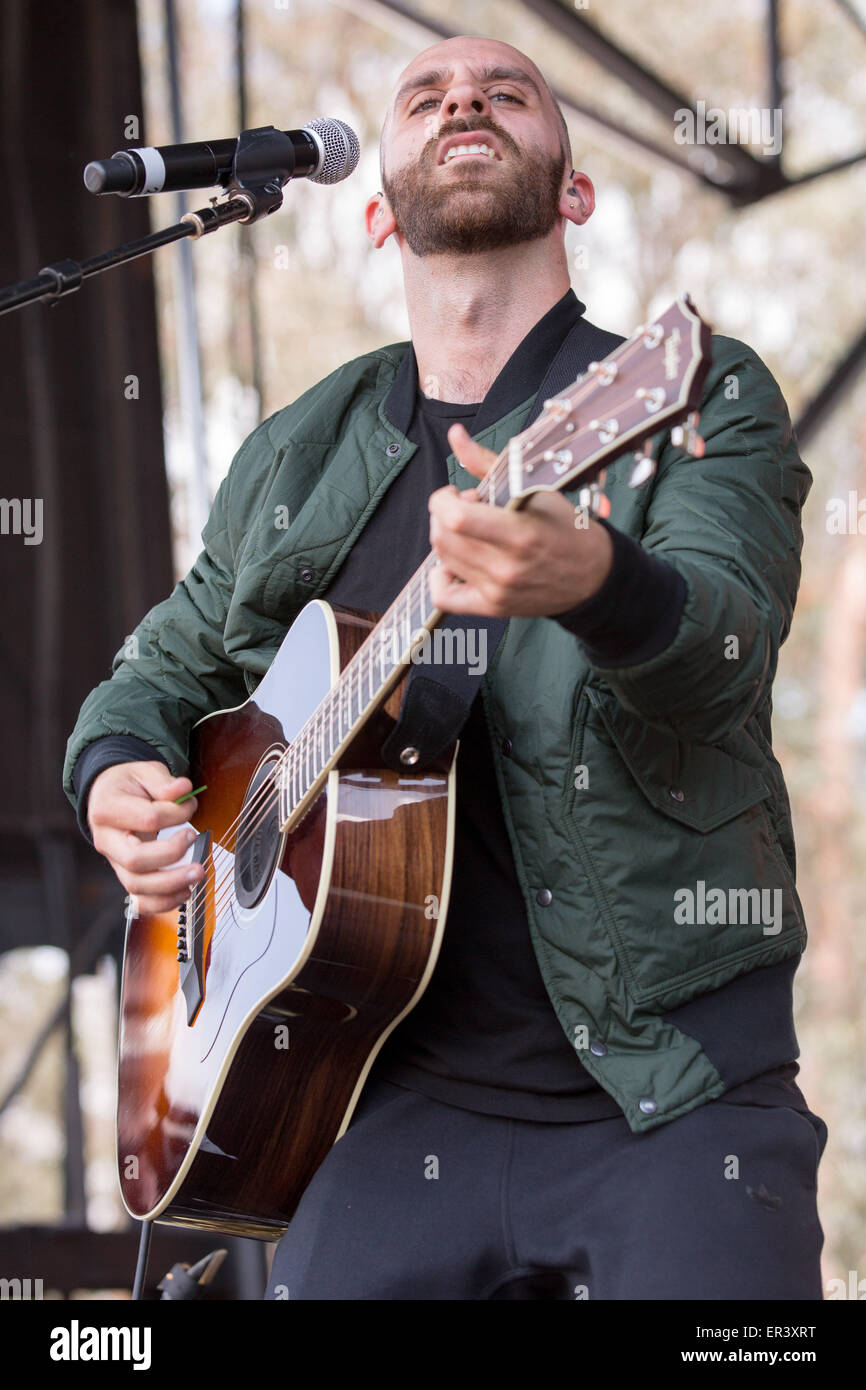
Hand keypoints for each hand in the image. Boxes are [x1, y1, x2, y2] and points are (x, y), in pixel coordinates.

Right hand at [87, 761, 203, 915]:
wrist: (108, 796)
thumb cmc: (129, 785)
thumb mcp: (144, 772)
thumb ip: (164, 782)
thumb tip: (182, 790)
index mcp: (108, 809)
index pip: (147, 819)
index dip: (176, 814)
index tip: (190, 806)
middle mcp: (107, 840)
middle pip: (135, 860)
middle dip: (171, 858)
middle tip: (196, 845)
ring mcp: (115, 861)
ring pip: (136, 885)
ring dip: (170, 885)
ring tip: (196, 875)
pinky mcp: (126, 875)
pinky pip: (139, 900)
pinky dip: (162, 903)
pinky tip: (183, 893)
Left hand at [426, 423, 612, 616]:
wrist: (593, 576)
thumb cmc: (567, 529)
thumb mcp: (535, 488)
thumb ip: (488, 462)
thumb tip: (455, 435)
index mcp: (520, 534)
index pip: (456, 518)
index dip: (443, 500)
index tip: (455, 493)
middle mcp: (506, 567)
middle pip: (443, 537)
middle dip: (443, 515)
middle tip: (465, 508)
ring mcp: (498, 591)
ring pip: (442, 559)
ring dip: (445, 538)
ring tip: (468, 531)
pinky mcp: (493, 607)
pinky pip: (444, 596)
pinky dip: (439, 577)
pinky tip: (454, 563)